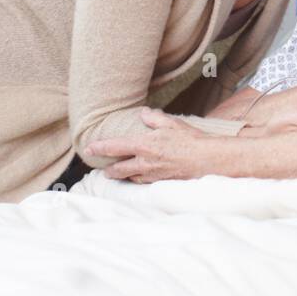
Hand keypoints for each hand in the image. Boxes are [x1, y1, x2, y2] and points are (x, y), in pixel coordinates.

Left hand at [81, 107, 211, 183]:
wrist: (208, 160)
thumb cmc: (191, 140)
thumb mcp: (172, 123)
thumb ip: (154, 118)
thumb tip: (144, 113)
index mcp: (145, 145)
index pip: (115, 147)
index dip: (100, 148)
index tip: (88, 149)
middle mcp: (145, 162)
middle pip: (119, 170)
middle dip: (109, 171)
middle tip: (104, 171)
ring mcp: (153, 174)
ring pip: (131, 177)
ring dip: (123, 176)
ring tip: (119, 174)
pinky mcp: (162, 182)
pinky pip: (145, 182)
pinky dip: (139, 179)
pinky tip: (140, 177)